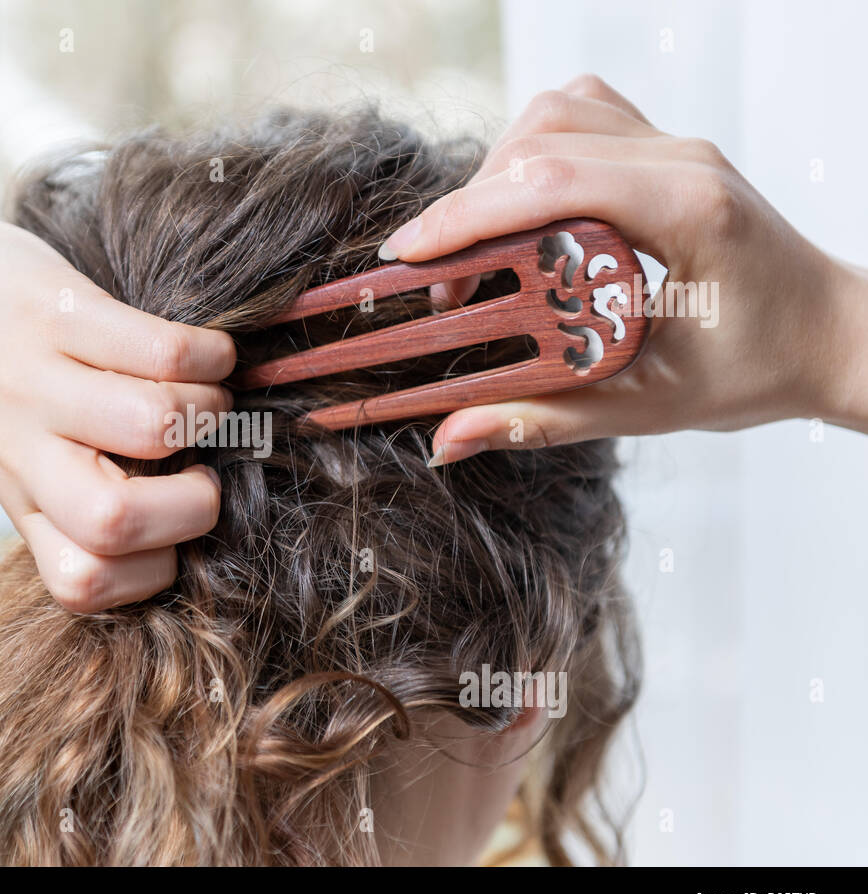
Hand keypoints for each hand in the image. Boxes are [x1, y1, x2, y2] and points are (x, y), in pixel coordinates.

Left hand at [0, 220, 235, 611]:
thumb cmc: (0, 394)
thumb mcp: (24, 470)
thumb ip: (85, 504)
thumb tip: (206, 520)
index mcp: (25, 505)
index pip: (83, 582)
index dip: (154, 570)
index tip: (173, 529)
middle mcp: (25, 452)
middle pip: (113, 521)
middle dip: (194, 507)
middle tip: (201, 472)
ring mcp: (38, 381)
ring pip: (150, 424)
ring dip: (207, 415)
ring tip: (206, 401)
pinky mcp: (59, 314)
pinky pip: (162, 349)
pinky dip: (210, 358)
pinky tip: (209, 357)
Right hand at [381, 75, 867, 464]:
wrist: (829, 335)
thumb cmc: (760, 367)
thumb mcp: (647, 406)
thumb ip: (543, 420)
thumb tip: (451, 436)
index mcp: (688, 210)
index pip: (549, 186)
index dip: (464, 216)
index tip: (409, 257)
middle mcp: (682, 161)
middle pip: (540, 144)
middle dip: (470, 208)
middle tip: (444, 284)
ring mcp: (674, 146)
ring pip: (554, 116)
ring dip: (496, 175)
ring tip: (478, 249)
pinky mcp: (663, 149)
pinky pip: (579, 116)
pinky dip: (531, 154)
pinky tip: (519, 208)